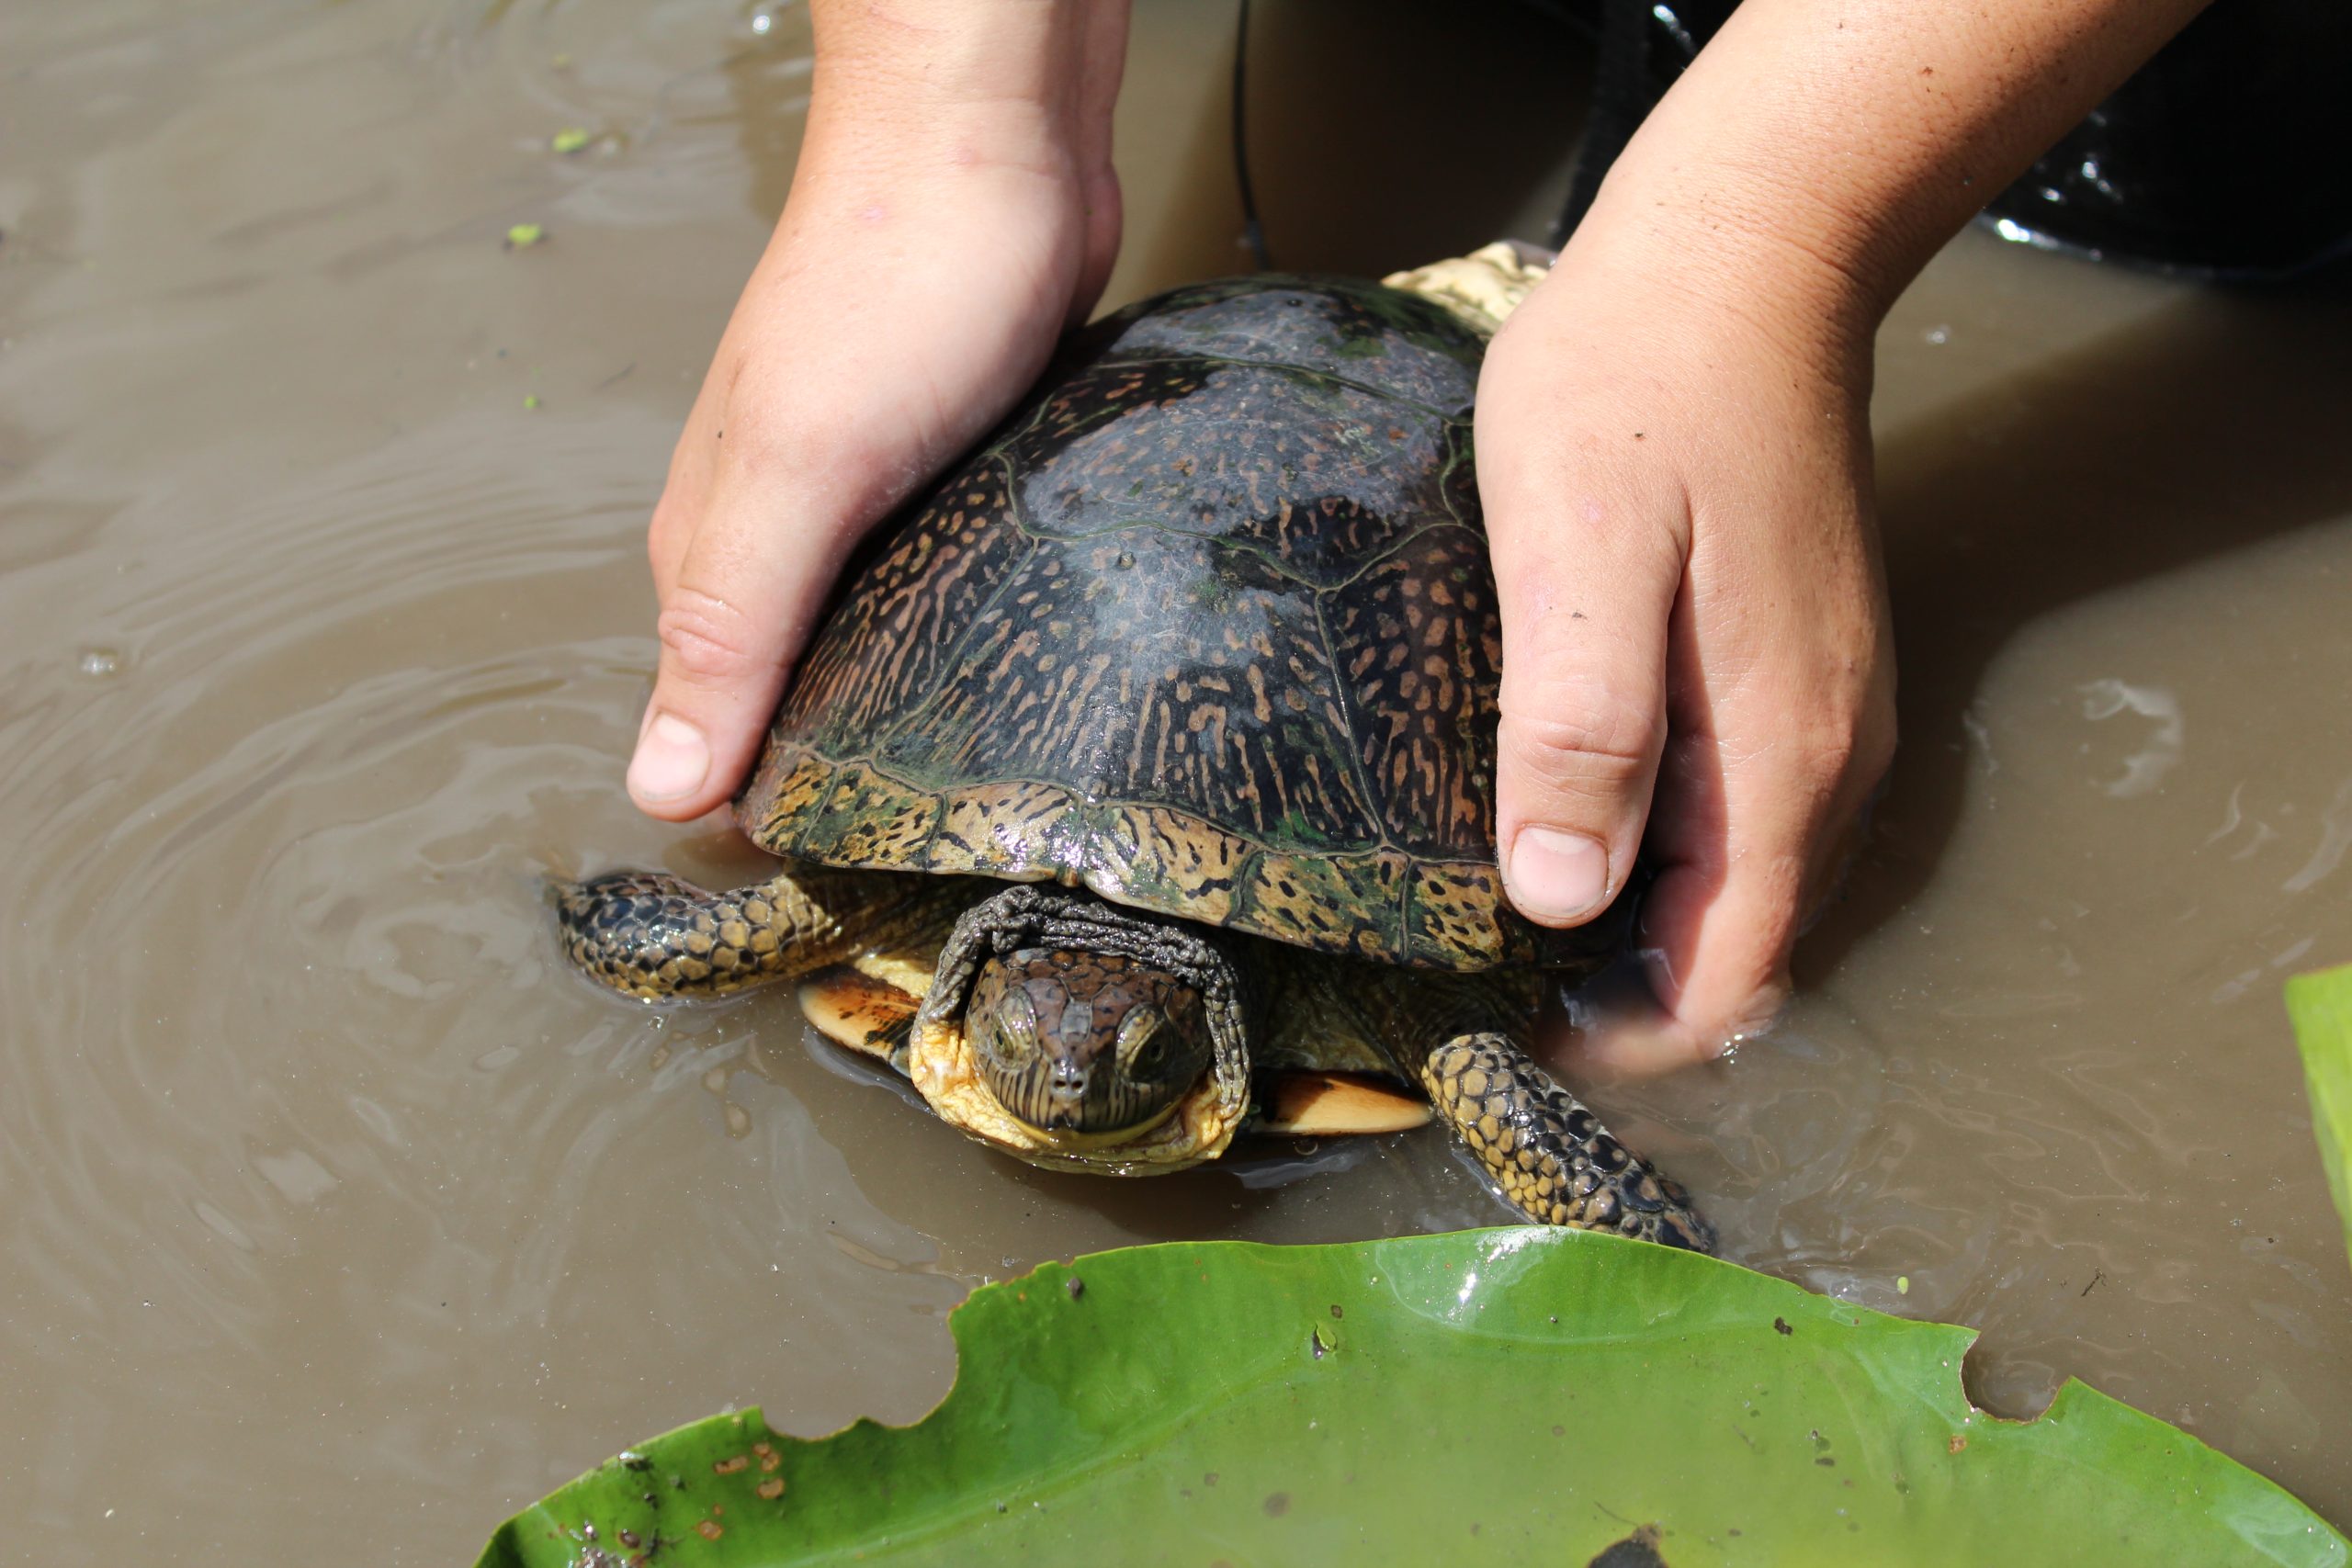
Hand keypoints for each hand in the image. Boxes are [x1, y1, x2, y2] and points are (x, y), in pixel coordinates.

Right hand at [628, 0, 1125, 819]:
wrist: (998, 143)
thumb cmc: (899, 285)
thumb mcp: (803, 472)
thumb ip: (734, 626)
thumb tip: (661, 788)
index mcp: (713, 550)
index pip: (712, 729)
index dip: (765, 812)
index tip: (840, 887)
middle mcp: (777, 533)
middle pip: (792, 694)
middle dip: (843, 772)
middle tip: (928, 859)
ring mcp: (863, 500)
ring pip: (871, 640)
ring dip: (907, 704)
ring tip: (969, 790)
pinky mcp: (947, 472)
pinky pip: (937, 582)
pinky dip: (961, 630)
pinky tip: (1009, 666)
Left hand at [1477, 234, 1895, 1070]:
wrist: (1746, 253)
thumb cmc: (1643, 384)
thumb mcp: (1581, 547)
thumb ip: (1582, 721)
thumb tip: (1559, 897)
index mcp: (1779, 753)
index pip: (1728, 980)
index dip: (1622, 1045)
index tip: (1502, 1043)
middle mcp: (1827, 755)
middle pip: (1742, 952)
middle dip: (1620, 1005)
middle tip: (1474, 995)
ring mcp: (1823, 710)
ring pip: (1744, 892)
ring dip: (1636, 936)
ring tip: (1497, 926)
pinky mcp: (1796, 667)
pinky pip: (1740, 817)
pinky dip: (1661, 861)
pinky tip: (1562, 821)